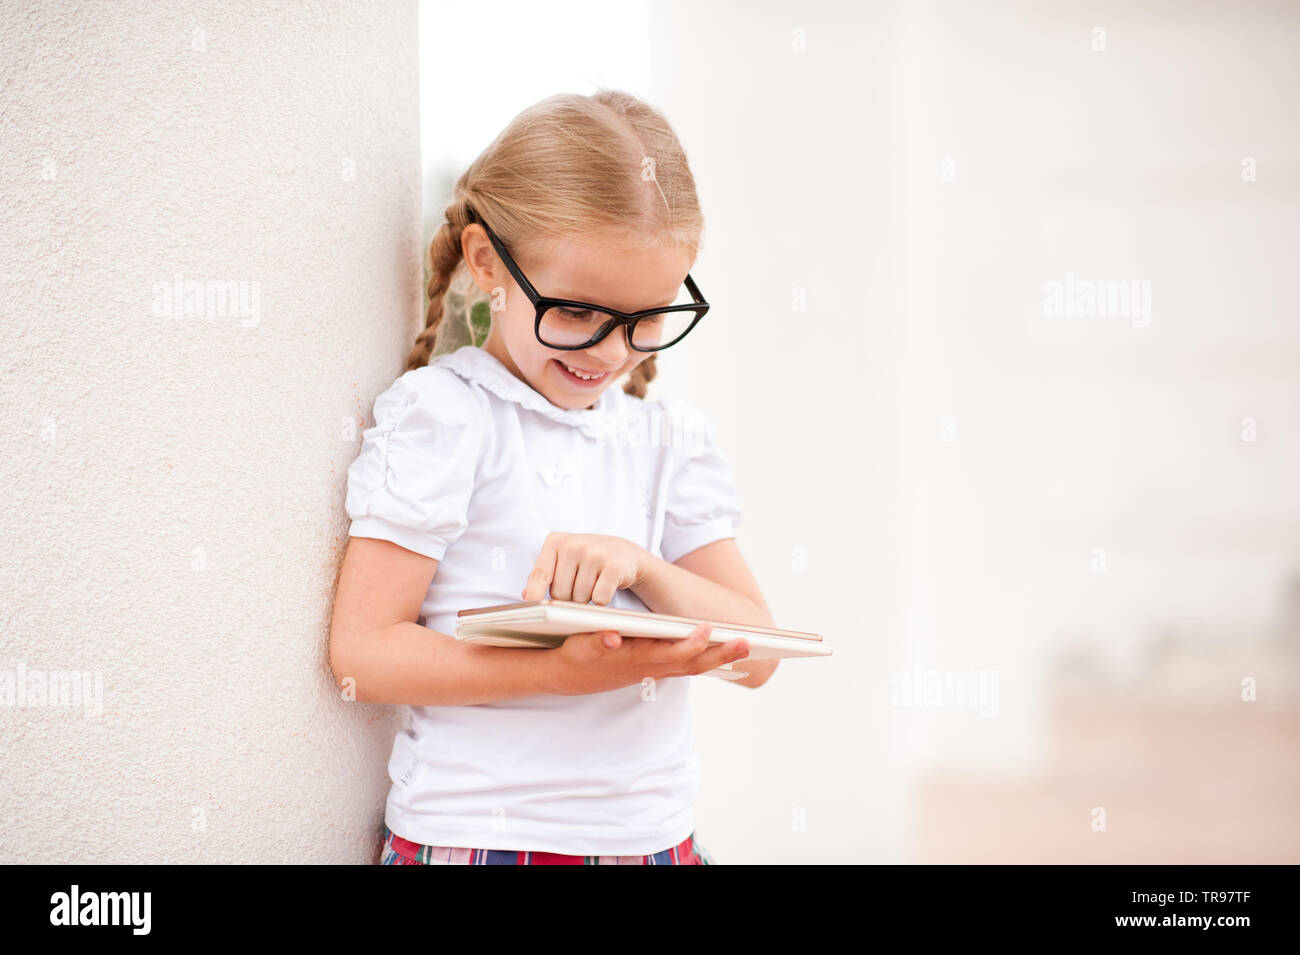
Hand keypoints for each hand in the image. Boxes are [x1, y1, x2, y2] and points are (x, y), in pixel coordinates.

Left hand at [521, 532, 649, 604]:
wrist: (627, 555)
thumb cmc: (589, 561)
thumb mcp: (563, 561)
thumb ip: (544, 576)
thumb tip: (526, 594)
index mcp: (555, 541)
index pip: (540, 574)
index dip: (534, 593)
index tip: (529, 606)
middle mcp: (574, 544)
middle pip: (559, 594)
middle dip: (568, 599)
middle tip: (580, 586)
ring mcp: (595, 554)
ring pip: (579, 598)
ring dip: (586, 599)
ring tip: (595, 584)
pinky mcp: (614, 566)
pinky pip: (599, 599)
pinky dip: (602, 601)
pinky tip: (607, 586)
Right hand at [545, 623, 750, 695]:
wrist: (565, 677)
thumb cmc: (575, 656)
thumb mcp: (579, 648)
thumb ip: (597, 642)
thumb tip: (613, 637)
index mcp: (635, 659)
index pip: (669, 653)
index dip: (691, 643)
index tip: (708, 628)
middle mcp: (649, 668)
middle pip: (691, 664)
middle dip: (720, 654)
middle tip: (746, 642)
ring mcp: (652, 672)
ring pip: (692, 667)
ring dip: (719, 659)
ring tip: (743, 647)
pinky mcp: (652, 670)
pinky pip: (685, 668)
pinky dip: (705, 661)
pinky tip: (722, 655)